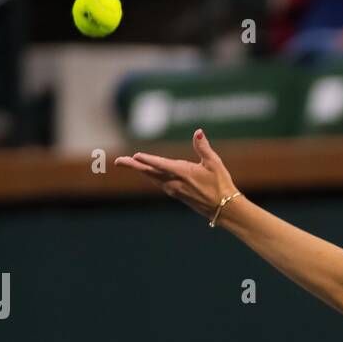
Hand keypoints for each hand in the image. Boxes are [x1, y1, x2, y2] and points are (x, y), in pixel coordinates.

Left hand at [115, 129, 238, 220]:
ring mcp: (175, 190)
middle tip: (117, 161)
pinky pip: (159, 183)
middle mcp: (175, 183)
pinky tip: (146, 172)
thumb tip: (198, 132)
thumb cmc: (222, 185)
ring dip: (140, 170)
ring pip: (153, 178)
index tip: (135, 156)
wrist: (224, 209)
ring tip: (128, 163)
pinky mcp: (177, 194)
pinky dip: (150, 176)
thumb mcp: (214, 164)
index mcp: (184, 174)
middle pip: (150, 173)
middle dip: (134, 166)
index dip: (148, 160)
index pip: (161, 165)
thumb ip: (203, 147)